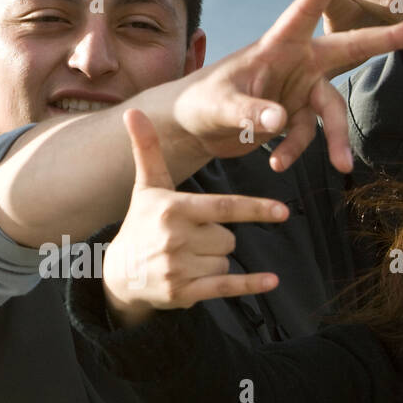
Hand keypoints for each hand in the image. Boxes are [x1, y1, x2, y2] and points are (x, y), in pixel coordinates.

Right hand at [102, 109, 284, 327]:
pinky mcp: (184, 292)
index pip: (222, 207)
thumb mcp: (146, 186)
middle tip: (189, 238)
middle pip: (228, 237)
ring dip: (215, 259)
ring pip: (226, 260)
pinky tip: (271, 281)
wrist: (120, 273)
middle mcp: (174, 238)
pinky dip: (250, 285)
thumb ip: (147, 149)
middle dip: (217, 237)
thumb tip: (132, 110)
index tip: (283, 210)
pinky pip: (227, 286)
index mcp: (171, 208)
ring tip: (187, 258)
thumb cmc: (140, 222)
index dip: (254, 208)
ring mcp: (179, 267)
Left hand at [167, 0, 402, 173]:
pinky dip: (294, 151)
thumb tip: (281, 121)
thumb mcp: (218, 106)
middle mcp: (296, 65)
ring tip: (342, 166)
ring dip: (336, 140)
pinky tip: (277, 163)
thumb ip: (249, 112)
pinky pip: (307, 136)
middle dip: (389, 39)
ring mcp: (300, 91)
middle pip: (350, 50)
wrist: (194, 128)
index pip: (304, 9)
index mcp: (276, 46)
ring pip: (332, 111)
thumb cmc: (200, 103)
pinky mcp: (296, 118)